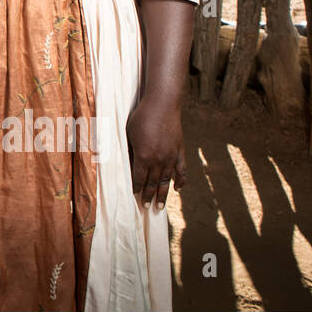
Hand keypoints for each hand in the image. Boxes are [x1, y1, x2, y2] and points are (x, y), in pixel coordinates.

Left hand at [126, 95, 185, 210]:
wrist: (163, 105)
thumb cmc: (142, 117)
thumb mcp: (129, 134)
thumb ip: (131, 152)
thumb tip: (129, 165)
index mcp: (144, 157)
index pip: (139, 179)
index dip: (136, 189)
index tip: (135, 197)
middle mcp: (159, 160)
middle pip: (152, 183)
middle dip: (148, 196)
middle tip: (146, 207)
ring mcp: (171, 157)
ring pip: (167, 180)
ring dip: (163, 194)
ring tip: (160, 206)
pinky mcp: (180, 151)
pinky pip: (181, 170)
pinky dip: (180, 181)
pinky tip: (177, 189)